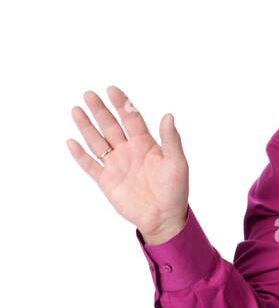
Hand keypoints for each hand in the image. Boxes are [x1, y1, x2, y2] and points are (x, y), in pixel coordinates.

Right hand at [67, 85, 189, 243]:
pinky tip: (71, 142)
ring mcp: (116, 165)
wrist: (164, 218)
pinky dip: (80, 155)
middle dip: (100, 110)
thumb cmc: (175, 190)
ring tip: (76, 110)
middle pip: (110, 125)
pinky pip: (90, 166)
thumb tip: (168, 116)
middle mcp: (128, 150)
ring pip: (97, 141)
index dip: (122, 104)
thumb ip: (171, 140)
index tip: (112, 90)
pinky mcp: (107, 181)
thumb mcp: (177, 164)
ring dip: (87, 127)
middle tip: (89, 94)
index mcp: (145, 143)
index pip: (130, 118)